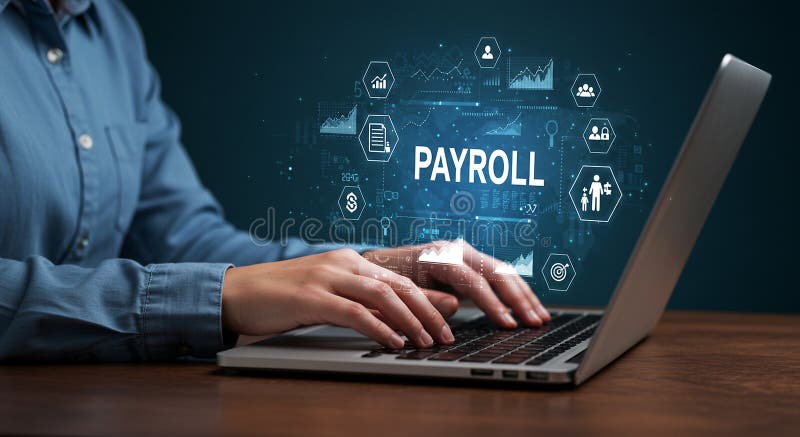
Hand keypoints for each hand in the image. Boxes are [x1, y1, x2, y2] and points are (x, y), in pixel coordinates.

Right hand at [221, 249, 457, 348]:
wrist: (238, 292)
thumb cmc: (283, 297)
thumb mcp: (329, 298)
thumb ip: (362, 305)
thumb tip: (398, 320)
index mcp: (350, 261)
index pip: (399, 280)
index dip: (428, 300)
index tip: (448, 320)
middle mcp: (343, 263)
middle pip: (397, 285)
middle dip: (428, 311)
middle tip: (447, 333)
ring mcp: (326, 277)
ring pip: (381, 295)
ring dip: (409, 319)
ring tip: (427, 340)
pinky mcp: (310, 296)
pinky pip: (353, 311)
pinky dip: (377, 327)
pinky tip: (392, 341)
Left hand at [363, 241, 549, 328]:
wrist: (383, 264)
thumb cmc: (389, 280)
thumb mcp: (401, 292)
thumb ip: (427, 299)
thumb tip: (455, 307)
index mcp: (438, 256)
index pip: (473, 280)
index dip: (493, 303)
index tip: (508, 324)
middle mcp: (456, 250)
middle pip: (496, 271)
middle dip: (518, 299)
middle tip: (535, 323)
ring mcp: (467, 254)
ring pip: (504, 271)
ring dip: (524, 295)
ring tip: (541, 318)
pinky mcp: (472, 263)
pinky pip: (500, 275)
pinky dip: (517, 292)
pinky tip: (530, 307)